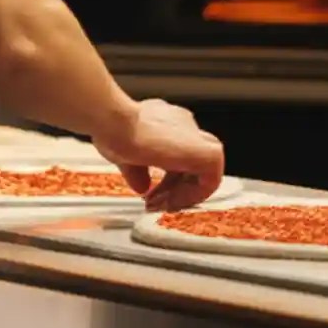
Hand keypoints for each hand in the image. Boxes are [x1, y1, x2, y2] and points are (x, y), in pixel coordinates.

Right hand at [90, 98, 224, 210]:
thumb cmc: (116, 130)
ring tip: (161, 205)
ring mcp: (198, 138)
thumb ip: (138, 172)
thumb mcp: (125, 156)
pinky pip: (210, 181)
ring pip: (203, 173)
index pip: (177, 154)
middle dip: (173, 189)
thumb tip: (142, 187)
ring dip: (182, 194)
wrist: (118, 123)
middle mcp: (185, 126)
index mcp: (168, 121)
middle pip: (190, 166)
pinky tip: (172, 201)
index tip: (149, 193)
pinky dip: (193, 195)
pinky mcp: (208, 153)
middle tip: (155, 203)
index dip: (165, 179)